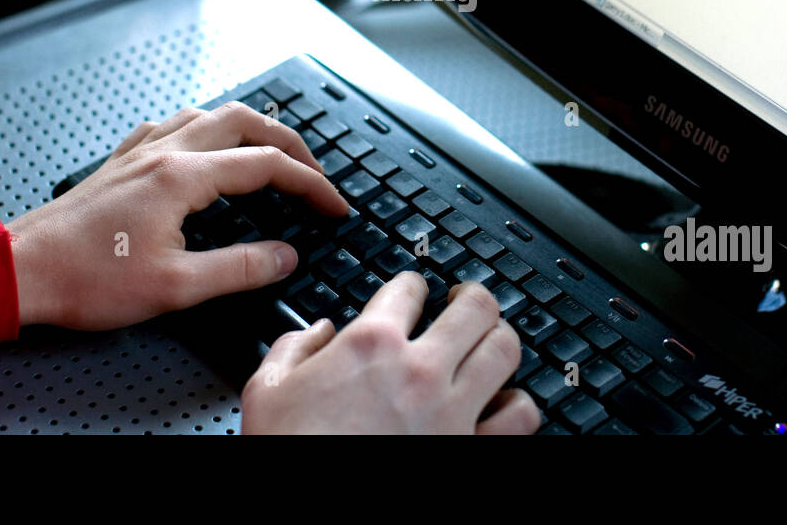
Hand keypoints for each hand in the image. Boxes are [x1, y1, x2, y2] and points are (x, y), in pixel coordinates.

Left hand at [6, 103, 347, 329]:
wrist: (22, 270)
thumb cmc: (86, 279)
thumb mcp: (174, 287)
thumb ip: (239, 269)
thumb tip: (285, 256)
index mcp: (183, 176)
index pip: (268, 166)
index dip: (311, 184)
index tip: (335, 206)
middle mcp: (165, 152)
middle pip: (246, 121)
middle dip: (291, 142)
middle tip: (315, 172)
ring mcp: (140, 151)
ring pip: (210, 113)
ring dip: (251, 127)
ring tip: (272, 151)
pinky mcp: (122, 162)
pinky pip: (174, 124)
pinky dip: (206, 128)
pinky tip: (204, 145)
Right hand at [241, 273, 539, 433]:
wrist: (306, 514)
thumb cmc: (289, 453)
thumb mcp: (266, 392)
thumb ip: (291, 349)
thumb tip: (315, 333)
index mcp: (370, 346)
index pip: (408, 288)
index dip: (412, 285)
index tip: (413, 292)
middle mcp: (419, 371)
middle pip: (475, 307)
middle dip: (472, 297)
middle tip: (465, 301)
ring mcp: (452, 411)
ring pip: (505, 351)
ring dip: (499, 341)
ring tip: (490, 341)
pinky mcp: (472, 448)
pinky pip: (520, 416)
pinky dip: (518, 404)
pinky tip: (504, 402)